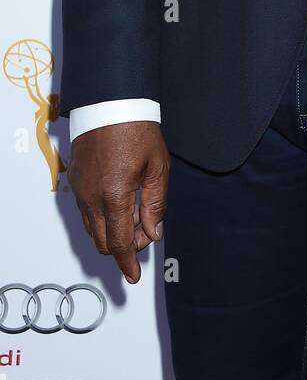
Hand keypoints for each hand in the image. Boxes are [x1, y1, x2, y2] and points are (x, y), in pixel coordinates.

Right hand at [68, 121, 169, 282]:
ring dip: (114, 232)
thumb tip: (154, 232)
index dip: (128, 262)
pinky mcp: (76, 182)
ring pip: (93, 229)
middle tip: (147, 231)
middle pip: (104, 241)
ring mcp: (80, 190)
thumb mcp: (158, 167)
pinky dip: (103, 217)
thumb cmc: (137, 130)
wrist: (111, 104)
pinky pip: (86, 212)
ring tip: (138, 213)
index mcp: (115, 195)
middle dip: (126, 246)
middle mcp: (92, 198)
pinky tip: (121, 203)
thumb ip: (156, 203)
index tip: (134, 276)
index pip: (120, 242)